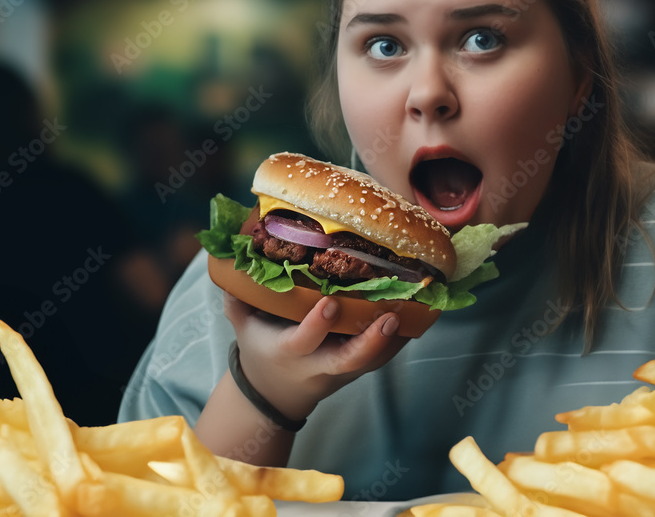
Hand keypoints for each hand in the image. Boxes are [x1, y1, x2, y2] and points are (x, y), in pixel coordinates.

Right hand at [222, 292, 408, 421]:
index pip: (304, 340)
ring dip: (397, 338)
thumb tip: (230, 260)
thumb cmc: (261, 348)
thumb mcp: (243, 326)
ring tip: (419, 309)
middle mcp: (320, 364)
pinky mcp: (359, 368)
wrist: (276, 393)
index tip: (330, 303)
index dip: (318, 325)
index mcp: (290, 351)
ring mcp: (343, 369)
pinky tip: (423, 314)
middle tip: (391, 316)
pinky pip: (385, 356)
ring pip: (375, 360)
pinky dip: (403, 338)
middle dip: (372, 342)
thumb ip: (237, 297)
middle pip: (351, 361)